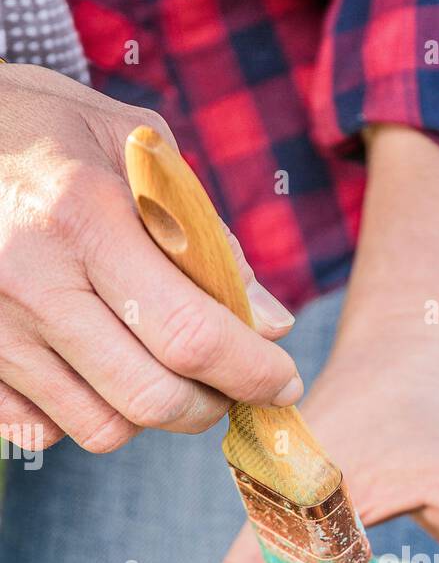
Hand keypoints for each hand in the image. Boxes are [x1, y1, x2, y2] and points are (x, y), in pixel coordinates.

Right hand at [0, 65, 302, 452]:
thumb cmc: (46, 130)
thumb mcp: (136, 148)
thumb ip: (209, 238)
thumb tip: (271, 326)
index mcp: (82, 215)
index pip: (190, 335)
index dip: (252, 372)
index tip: (283, 382)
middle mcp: (30, 280)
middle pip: (152, 398)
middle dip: (211, 404)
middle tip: (227, 383)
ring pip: (102, 427)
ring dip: (151, 416)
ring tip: (160, 370)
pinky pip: (44, 432)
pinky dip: (86, 416)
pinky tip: (96, 373)